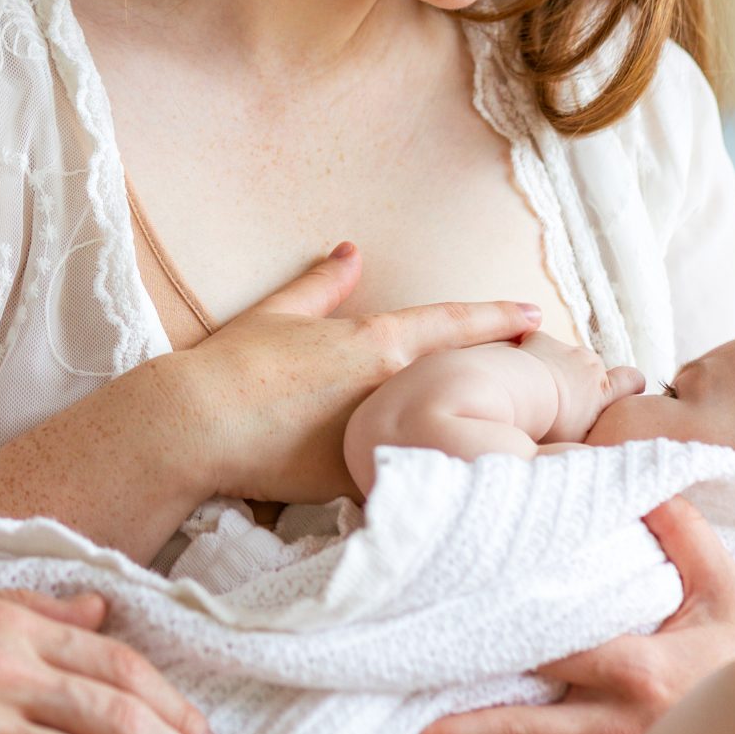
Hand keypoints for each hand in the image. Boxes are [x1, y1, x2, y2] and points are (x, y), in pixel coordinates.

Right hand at [162, 243, 541, 505]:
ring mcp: (378, 438)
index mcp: (375, 342)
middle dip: (491, 380)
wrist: (197, 426)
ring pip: (433, 429)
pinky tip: (434, 473)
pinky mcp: (358, 481)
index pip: (453, 323)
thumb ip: (323, 284)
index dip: (499, 316)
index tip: (537, 315)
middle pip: (458, 382)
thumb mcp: (280, 313)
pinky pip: (400, 469)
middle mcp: (388, 390)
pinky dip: (415, 465)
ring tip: (489, 428)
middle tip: (532, 379)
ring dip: (457, 427)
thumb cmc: (233, 363)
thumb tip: (352, 252)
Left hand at [410, 497, 734, 733]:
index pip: (551, 648)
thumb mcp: (725, 588)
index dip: (494, 629)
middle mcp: (618, 726)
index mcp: (640, 671)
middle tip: (397, 710)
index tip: (442, 616)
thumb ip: (681, 532)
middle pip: (523, 727)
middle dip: (462, 723)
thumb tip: (634, 480)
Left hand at [516, 333, 646, 442]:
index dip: (631, 383)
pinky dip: (534, 356)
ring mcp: (567, 350)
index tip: (625, 389)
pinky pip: (541, 346)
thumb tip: (603, 437)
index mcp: (603, 389)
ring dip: (556, 369)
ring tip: (536, 390)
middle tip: (561, 401)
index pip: (632, 379)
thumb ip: (596, 431)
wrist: (519, 396)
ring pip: (566, 358)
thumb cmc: (550, 426)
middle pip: (594, 370)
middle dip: (581, 381)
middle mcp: (591, 364)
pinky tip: (522, 372)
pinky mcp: (542, 339)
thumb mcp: (581, 438)